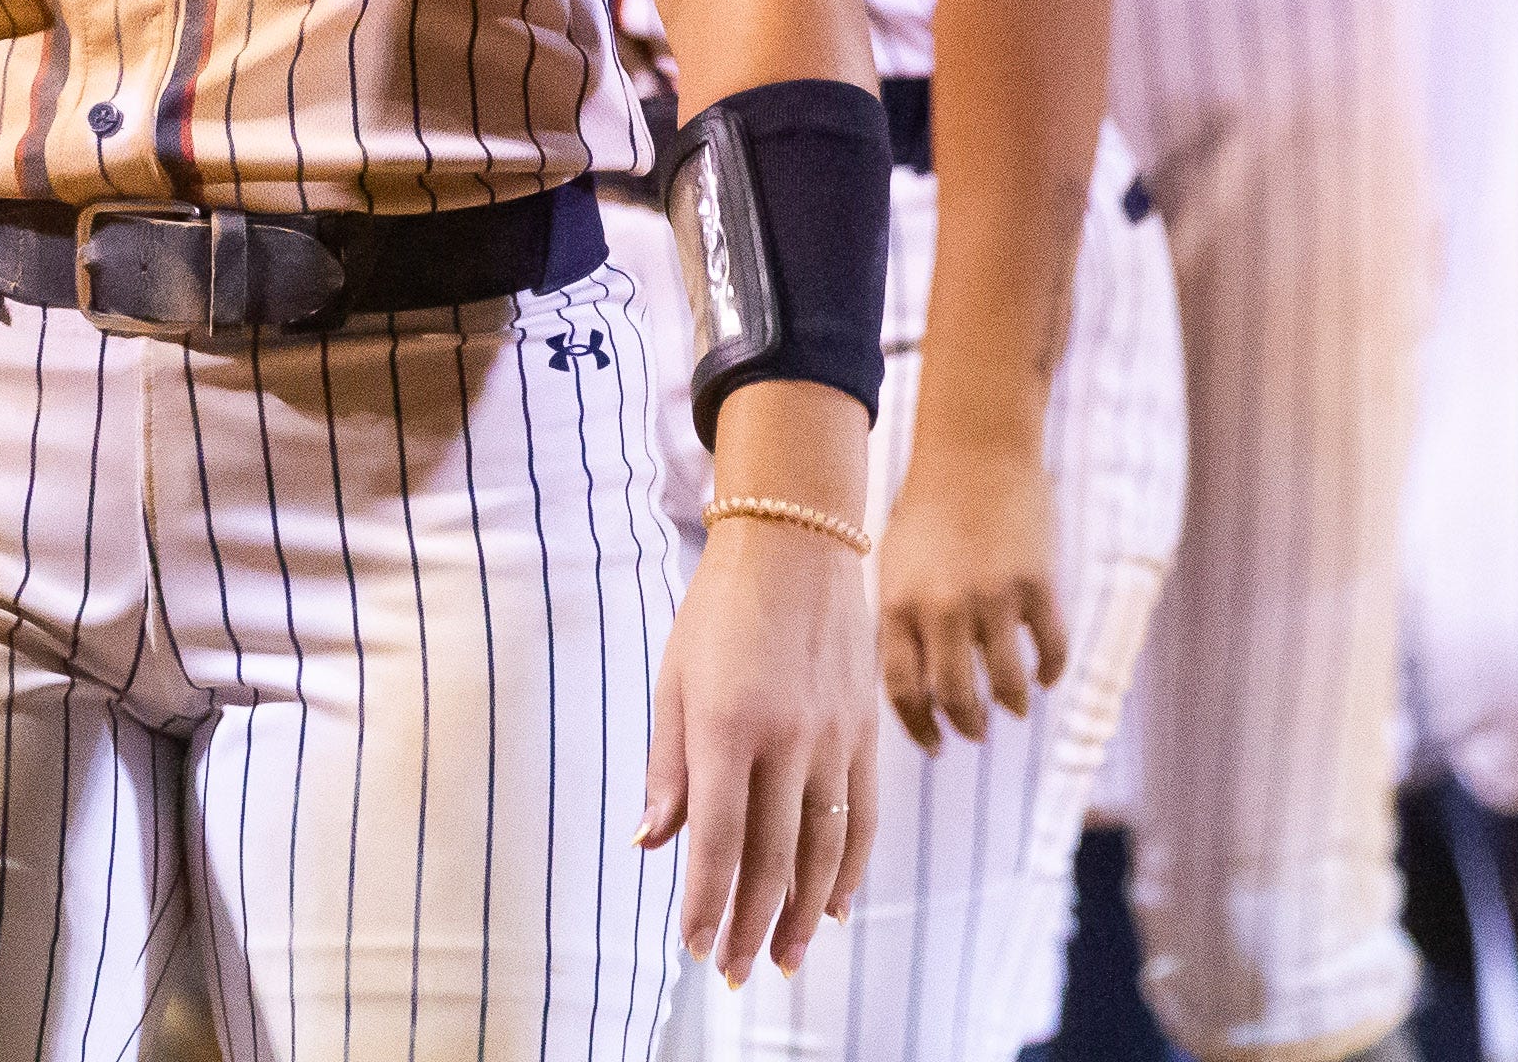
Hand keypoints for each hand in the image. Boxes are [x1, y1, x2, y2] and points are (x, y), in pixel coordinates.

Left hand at [647, 518, 876, 984]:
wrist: (796, 543)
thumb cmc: (718, 612)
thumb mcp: (674, 679)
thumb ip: (668, 766)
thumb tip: (651, 844)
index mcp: (727, 725)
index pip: (718, 840)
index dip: (705, 903)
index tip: (691, 947)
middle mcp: (787, 739)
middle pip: (773, 859)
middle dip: (750, 926)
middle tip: (732, 973)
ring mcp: (834, 739)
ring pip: (824, 851)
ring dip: (803, 916)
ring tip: (783, 961)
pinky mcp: (866, 733)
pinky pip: (863, 819)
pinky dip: (851, 871)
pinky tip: (836, 908)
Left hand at [875, 427, 1060, 750]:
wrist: (975, 449)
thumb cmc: (928, 509)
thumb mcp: (895, 564)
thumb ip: (900, 622)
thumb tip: (911, 687)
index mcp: (898, 603)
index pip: (903, 690)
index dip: (920, 727)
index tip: (935, 745)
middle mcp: (943, 607)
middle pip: (956, 697)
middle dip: (968, 726)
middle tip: (976, 733)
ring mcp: (993, 598)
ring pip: (1008, 685)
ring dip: (1012, 706)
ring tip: (1013, 709)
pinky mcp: (1038, 585)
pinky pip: (1051, 651)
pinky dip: (1051, 673)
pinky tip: (1046, 677)